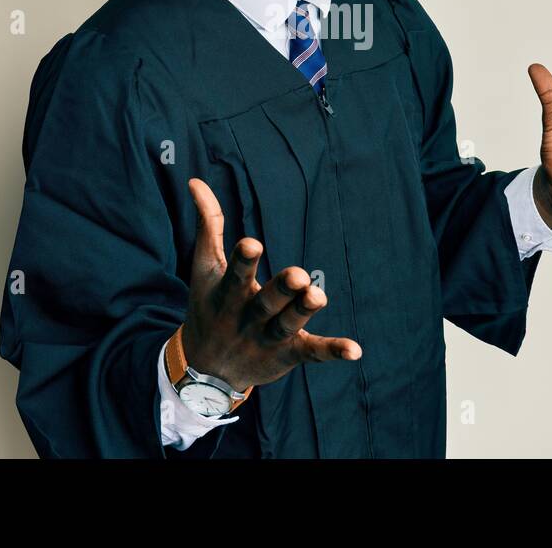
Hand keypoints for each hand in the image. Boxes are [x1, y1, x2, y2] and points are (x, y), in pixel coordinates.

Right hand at [179, 178, 362, 391]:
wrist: (206, 370)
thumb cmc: (208, 306)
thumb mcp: (204, 268)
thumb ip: (208, 224)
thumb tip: (196, 180)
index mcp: (227, 295)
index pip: (235, 276)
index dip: (244, 261)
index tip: (252, 243)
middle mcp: (248, 318)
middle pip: (267, 303)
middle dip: (282, 290)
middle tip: (298, 275)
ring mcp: (269, 338)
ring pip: (288, 325)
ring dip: (304, 312)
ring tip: (319, 296)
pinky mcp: (289, 354)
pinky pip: (312, 352)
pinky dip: (333, 350)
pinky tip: (355, 350)